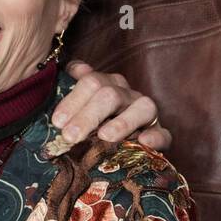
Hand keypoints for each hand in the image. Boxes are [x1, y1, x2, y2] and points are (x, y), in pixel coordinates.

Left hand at [54, 60, 171, 152]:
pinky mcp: (159, 135)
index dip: (73, 100)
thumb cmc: (93, 128)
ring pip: (142, 108)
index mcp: (105, 85)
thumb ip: (73, 93)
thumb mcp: (78, 109)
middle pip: (109, 95)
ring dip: (122, 122)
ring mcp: (145, 113)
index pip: (90, 82)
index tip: (57, 122)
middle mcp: (126, 95)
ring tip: (104, 137)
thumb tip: (71, 69)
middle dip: (88, 116)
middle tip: (70, 136)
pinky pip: (163, 134)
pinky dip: (156, 137)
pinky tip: (144, 142)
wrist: (119, 151)